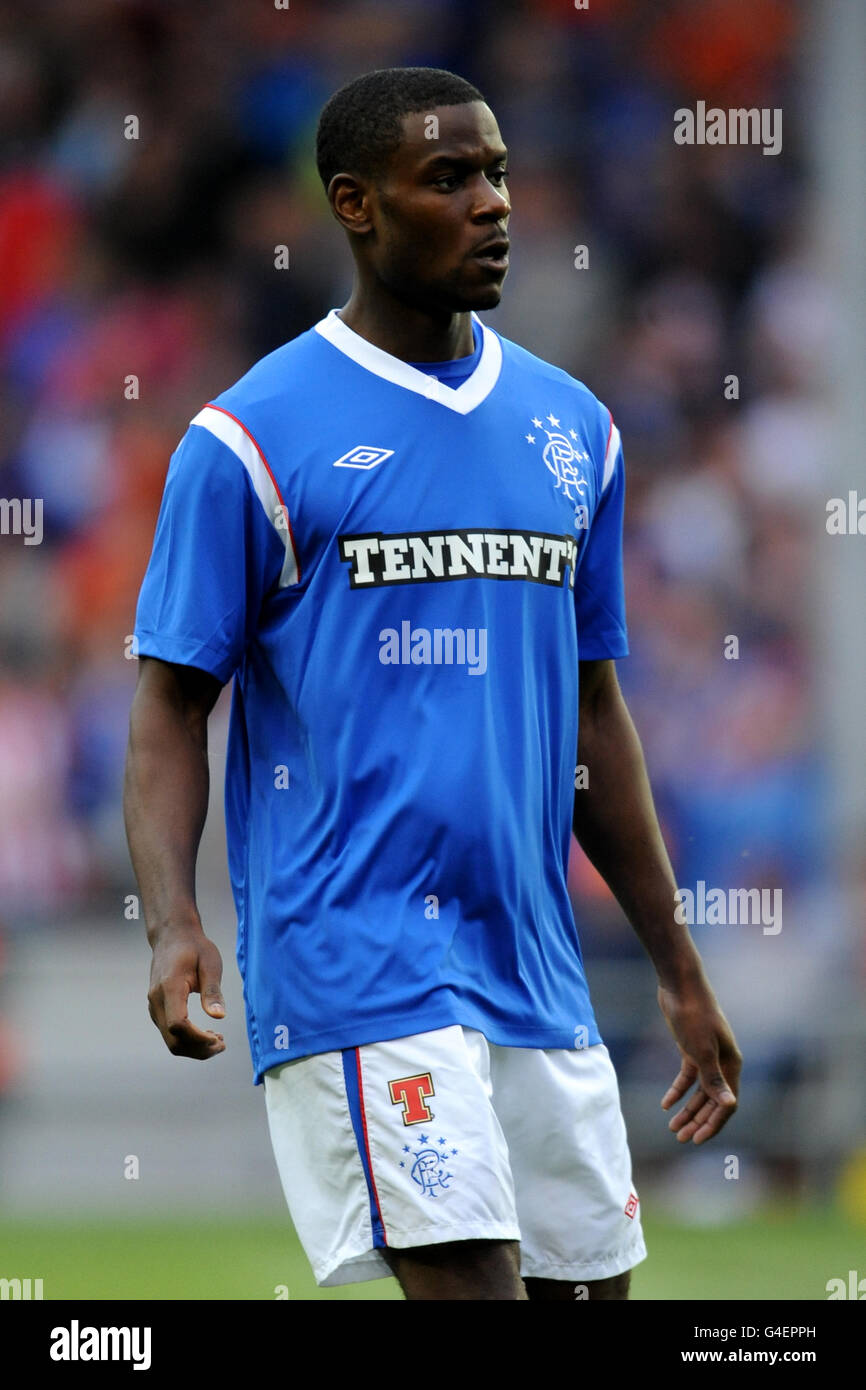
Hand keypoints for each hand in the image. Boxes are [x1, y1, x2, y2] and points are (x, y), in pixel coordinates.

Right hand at [147, 926, 225, 1059]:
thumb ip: (212, 991)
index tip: (218, 1038)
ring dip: (194, 1048)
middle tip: (222, 1045)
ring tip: (218, 1041)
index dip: (198, 1038)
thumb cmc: (194, 947)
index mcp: (169, 987)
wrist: (172, 936)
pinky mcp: (157, 1009)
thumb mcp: (210, 963)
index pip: (178, 1025)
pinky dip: (187, 1040)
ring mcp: (154, 1006)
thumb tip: (219, 1016)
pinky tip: (206, 1035)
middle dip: (198, 1049)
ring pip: (170, 1040)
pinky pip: (169, 1033)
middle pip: (173, 1040)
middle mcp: (157, 1000)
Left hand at [657, 982, 740, 1143]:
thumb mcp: (701, 1050)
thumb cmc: (694, 1015)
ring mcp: (706, 1056)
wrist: (680, 985)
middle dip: (698, 1121)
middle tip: (680, 1138)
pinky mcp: (691, 1048)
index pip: (726, 1103)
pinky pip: (686, 1077)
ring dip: (687, 1110)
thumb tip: (730, 1105)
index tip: (696, 1140)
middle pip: (712, 1100)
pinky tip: (665, 1104)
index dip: (713, 1123)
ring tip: (672, 1127)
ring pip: (699, 1091)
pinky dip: (677, 1091)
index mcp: (731, 1065)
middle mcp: (723, 1063)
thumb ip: (714, 1079)